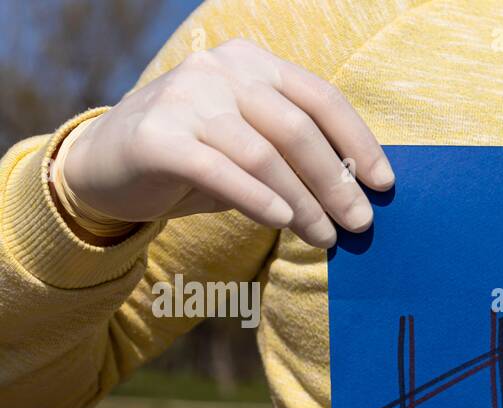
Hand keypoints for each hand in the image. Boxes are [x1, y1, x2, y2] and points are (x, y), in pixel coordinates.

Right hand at [61, 38, 392, 248]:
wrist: (108, 165)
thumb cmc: (198, 158)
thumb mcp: (253, 145)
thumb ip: (296, 156)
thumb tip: (357, 195)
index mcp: (253, 63)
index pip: (321, 99)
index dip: (358, 142)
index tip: (383, 184)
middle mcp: (220, 70)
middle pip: (297, 129)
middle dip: (336, 182)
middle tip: (360, 223)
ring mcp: (185, 98)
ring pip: (264, 155)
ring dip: (304, 203)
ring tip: (326, 237)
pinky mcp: (157, 137)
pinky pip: (221, 171)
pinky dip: (259, 199)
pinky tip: (284, 224)